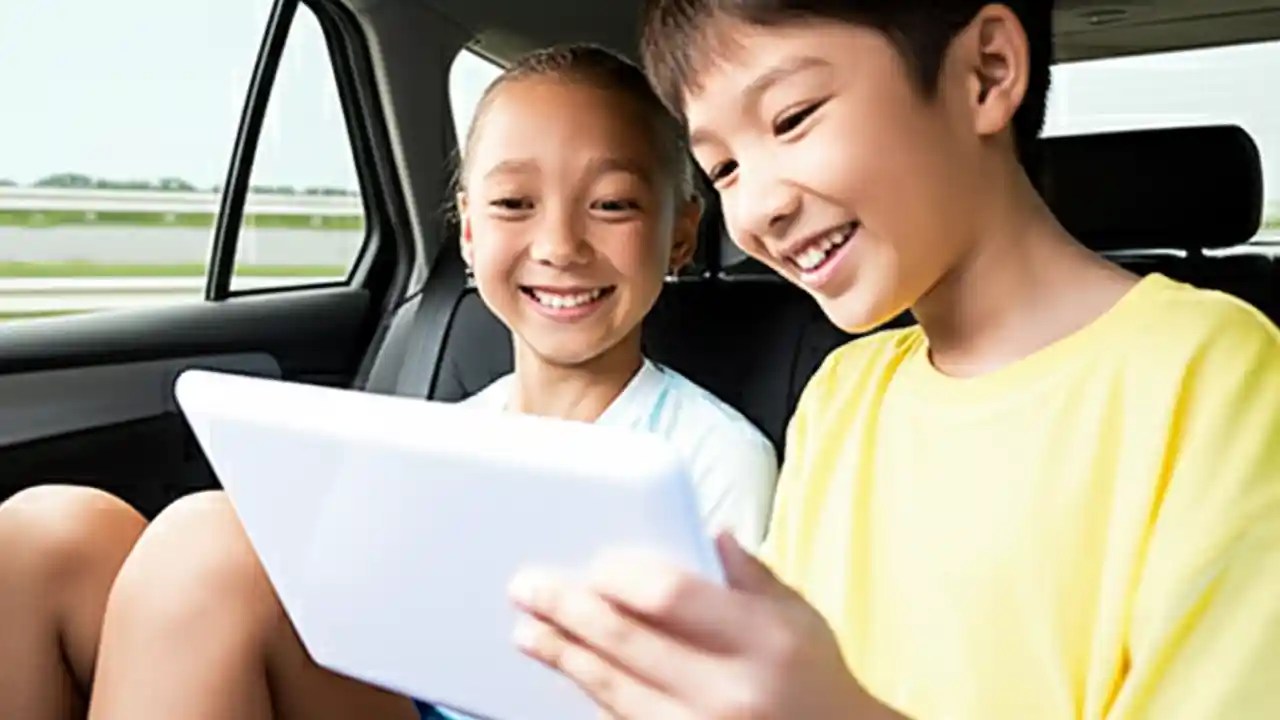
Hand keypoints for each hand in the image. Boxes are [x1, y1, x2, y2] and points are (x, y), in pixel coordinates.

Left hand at [508, 533, 899, 718]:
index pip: (670, 596)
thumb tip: (707, 531)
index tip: (594, 562)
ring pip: (613, 689)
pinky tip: (570, 669)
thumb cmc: (812, 674)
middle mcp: (728, 690)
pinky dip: (592, 693)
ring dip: (565, 656)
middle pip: (627, 643)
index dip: (622, 575)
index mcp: (761, 639)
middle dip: (569, 611)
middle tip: (528, 587)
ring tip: (529, 631)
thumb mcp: (798, 614)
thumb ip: (749, 572)